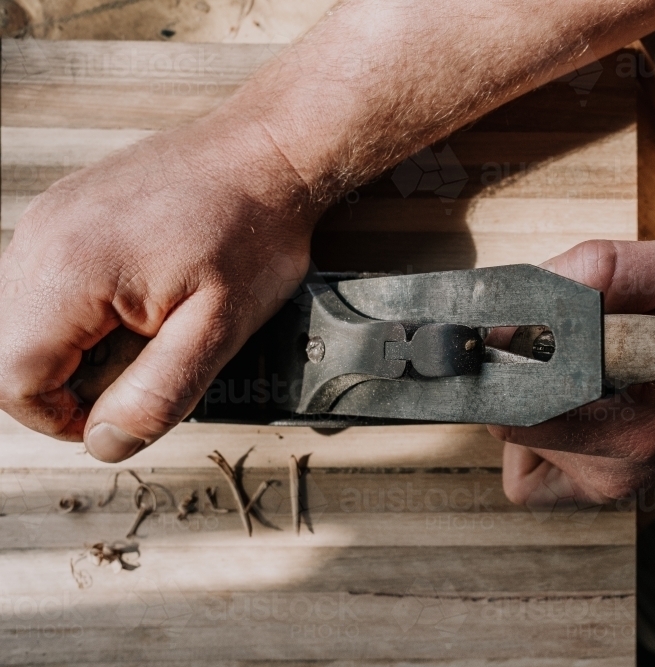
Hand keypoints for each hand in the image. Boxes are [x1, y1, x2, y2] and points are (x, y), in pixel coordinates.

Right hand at [0, 114, 313, 461]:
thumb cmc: (253, 234)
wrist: (268, 155)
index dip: (61, 418)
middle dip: (65, 383)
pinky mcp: (66, 210)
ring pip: (23, 318)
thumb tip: (105, 442)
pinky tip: (137, 303)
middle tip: (138, 375)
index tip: (117, 414)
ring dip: (73, 347)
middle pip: (9, 350)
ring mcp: (50, 218)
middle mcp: (42, 237)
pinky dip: (79, 311)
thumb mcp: (218, 329)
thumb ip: (157, 395)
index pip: (13, 380)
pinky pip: (45, 281)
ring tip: (144, 335)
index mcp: (69, 270)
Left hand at [491, 240, 654, 508]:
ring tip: (582, 369)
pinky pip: (528, 477)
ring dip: (528, 398)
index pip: (526, 384)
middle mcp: (624, 456)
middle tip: (549, 336)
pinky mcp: (605, 495)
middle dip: (513, 369)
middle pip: (508, 415)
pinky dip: (533, 442)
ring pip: (514, 440)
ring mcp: (612, 484)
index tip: (507, 319)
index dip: (503, 346)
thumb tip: (529, 289)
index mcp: (646, 398)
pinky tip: (572, 408)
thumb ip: (607, 269)